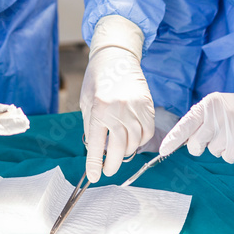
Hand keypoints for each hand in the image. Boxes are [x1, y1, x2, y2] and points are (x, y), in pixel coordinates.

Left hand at [80, 16, 154, 182]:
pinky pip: (146, 132)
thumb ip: (91, 125)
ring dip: (125, 150)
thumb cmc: (97, 79)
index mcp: (99, 108)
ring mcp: (135, 107)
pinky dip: (139, 140)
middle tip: (108, 170)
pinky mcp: (147, 105)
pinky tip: (132, 138)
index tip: (93, 177)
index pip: (96, 144)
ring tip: (118, 150)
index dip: (94, 164)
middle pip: (117, 147)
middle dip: (112, 164)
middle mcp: (118, 109)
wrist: (116, 56)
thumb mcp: (86, 101)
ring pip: (133, 142)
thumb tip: (96, 149)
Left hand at [158, 89, 233, 163]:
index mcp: (208, 105)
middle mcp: (216, 118)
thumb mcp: (217, 105)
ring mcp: (229, 132)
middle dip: (200, 146)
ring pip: (213, 152)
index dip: (173, 139)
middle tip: (217, 135)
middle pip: (195, 145)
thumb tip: (184, 139)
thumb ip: (200, 119)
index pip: (185, 124)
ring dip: (222, 147)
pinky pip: (228, 158)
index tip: (163, 150)